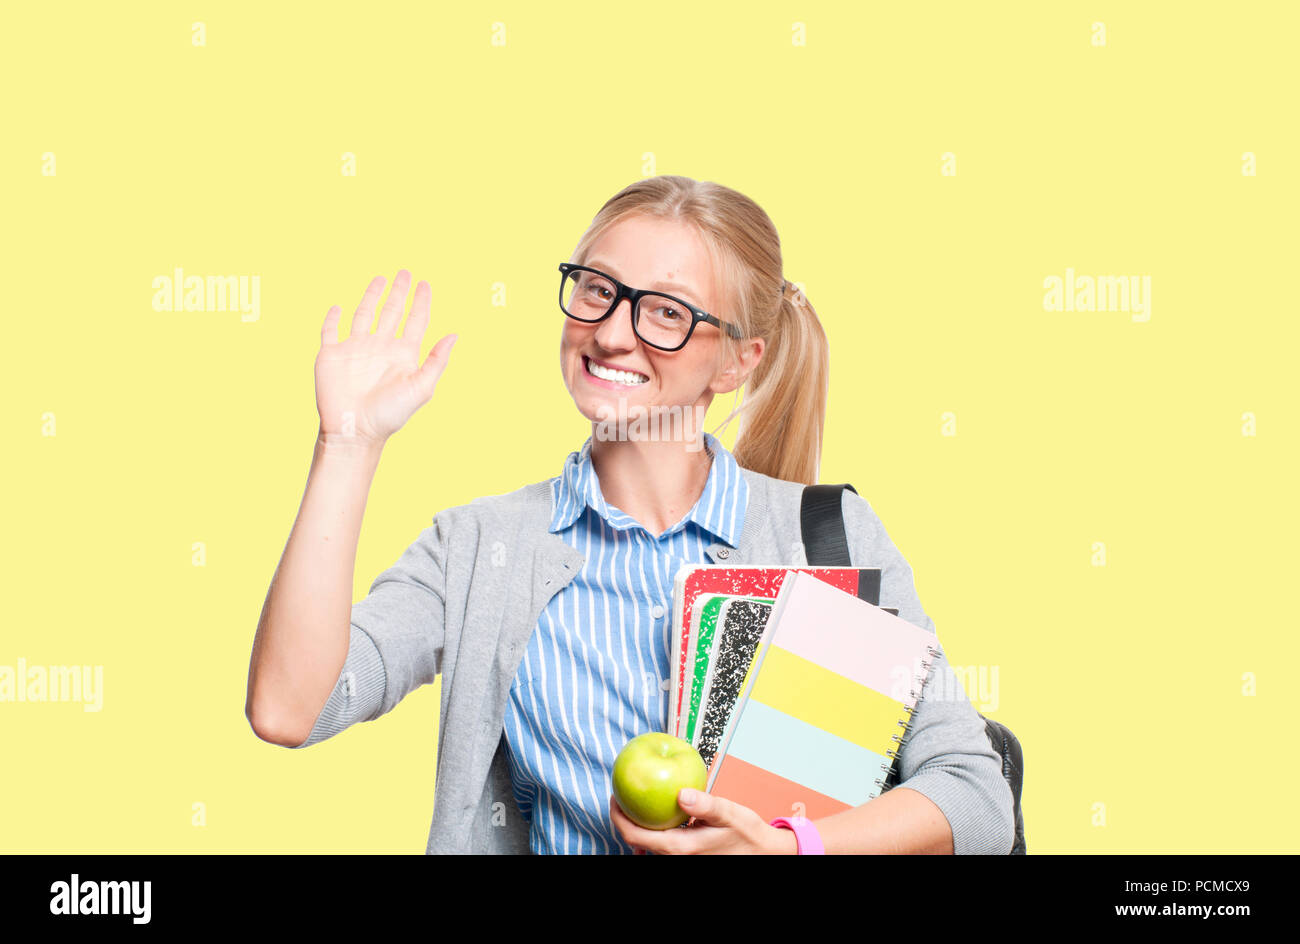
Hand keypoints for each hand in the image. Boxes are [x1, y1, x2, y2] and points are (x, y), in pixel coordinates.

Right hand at [315, 270, 456, 447]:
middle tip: (404, 272)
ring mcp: (355, 350)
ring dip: (371, 296)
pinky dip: (333, 318)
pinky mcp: (331, 355)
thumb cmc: (390, 415)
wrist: (355, 432)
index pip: (416, 321)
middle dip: (398, 292)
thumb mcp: (421, 388)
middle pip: (392, 312)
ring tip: (379, 279)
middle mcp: (380, 348)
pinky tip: (338, 307)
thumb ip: (437, 361)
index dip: (421, 302)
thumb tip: (455, 335)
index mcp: (403, 355)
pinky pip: (330, 331)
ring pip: (364, 314)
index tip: (425, 284)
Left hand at [609, 790, 797, 854]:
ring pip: (646, 843)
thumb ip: (706, 805)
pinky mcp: (685, 854)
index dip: (619, 818)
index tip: (614, 796)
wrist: (762, 853)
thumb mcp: (730, 814)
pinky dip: (650, 829)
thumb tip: (681, 794)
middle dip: (622, 819)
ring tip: (632, 802)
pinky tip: (653, 815)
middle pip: (635, 841)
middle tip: (619, 794)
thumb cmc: (746, 834)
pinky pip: (659, 842)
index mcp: (680, 848)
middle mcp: (676, 857)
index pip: (635, 836)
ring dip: (635, 824)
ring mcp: (679, 858)